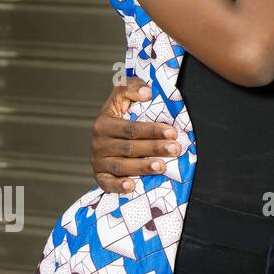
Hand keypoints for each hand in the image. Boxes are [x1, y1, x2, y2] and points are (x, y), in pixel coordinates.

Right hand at [90, 77, 179, 193]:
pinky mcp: (100, 175)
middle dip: (154, 148)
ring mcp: (99, 160)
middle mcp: (99, 143)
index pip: (131, 128)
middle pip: (129, 148)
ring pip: (121, 166)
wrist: (107, 132)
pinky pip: (106, 183)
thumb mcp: (123, 95)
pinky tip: (132, 186)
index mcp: (104, 122)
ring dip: (142, 168)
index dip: (152, 130)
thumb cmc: (121, 112)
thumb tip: (146, 93)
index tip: (172, 132)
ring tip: (162, 166)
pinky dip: (118, 186)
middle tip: (175, 149)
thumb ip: (131, 87)